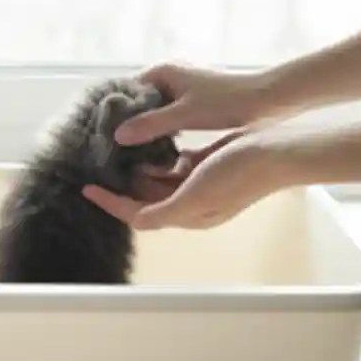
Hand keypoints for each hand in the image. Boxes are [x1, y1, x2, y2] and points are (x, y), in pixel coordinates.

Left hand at [84, 132, 292, 229]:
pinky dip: (161, 156)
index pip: (139, 214)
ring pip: (159, 179)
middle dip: (123, 184)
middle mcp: (191, 203)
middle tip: (100, 163)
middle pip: (146, 198)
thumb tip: (133, 219)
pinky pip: (176, 163)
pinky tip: (149, 141)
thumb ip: (163, 211)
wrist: (274, 152)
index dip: (111, 203)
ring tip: (119, 150)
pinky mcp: (207, 164)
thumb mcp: (195, 195)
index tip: (86, 188)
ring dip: (140, 168)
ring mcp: (199, 184)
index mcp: (187, 215)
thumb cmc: (236, 175)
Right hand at [114, 63, 274, 145]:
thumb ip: (151, 124)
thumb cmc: (226, 102)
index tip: (100, 136)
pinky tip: (154, 155)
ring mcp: (179, 92)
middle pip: (135, 104)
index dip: (112, 113)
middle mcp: (167, 78)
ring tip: (127, 157)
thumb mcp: (185, 115)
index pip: (124, 91)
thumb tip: (117, 135)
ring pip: (151, 113)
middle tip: (110, 152)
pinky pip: (166, 120)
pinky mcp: (191, 106)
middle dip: (126, 125)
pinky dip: (160, 134)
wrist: (267, 100)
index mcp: (161, 72)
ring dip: (143, 132)